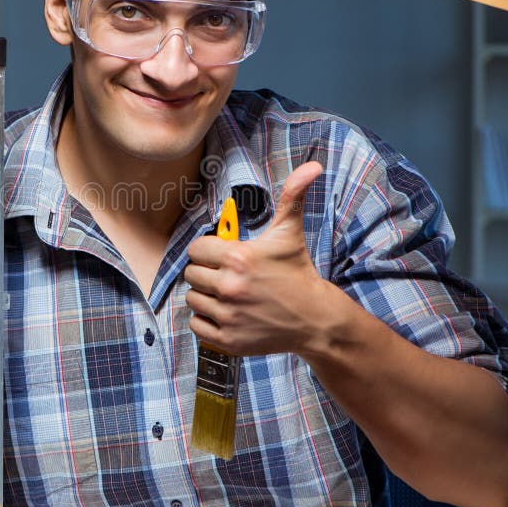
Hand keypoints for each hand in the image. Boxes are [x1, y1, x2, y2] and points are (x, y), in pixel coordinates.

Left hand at [185, 160, 331, 356]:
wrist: (315, 319)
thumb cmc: (298, 272)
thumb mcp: (290, 232)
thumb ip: (292, 195)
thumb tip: (311, 166)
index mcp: (238, 258)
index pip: (197, 249)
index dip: (208, 250)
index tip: (223, 255)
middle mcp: (230, 287)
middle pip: (192, 274)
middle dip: (206, 272)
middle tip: (226, 275)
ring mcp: (228, 316)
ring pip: (192, 299)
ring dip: (205, 296)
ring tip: (228, 294)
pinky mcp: (227, 340)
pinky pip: (196, 325)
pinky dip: (206, 321)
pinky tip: (226, 313)